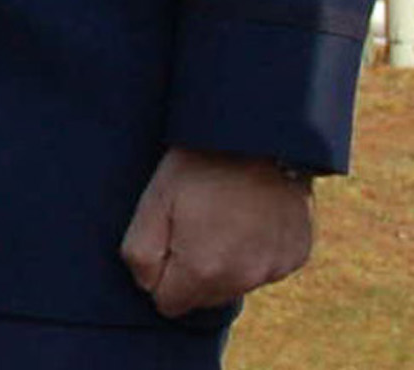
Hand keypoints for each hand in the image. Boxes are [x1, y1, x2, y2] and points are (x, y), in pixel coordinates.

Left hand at [120, 145, 314, 316]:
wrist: (260, 137)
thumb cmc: (199, 164)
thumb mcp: (154, 200)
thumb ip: (141, 252)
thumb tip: (146, 285)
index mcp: (204, 271)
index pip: (168, 303)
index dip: (160, 272)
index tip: (165, 238)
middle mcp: (243, 280)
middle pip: (203, 296)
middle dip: (191, 268)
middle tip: (192, 220)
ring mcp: (275, 269)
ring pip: (235, 282)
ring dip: (224, 260)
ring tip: (221, 212)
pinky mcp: (297, 255)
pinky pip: (265, 266)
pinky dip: (254, 249)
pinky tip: (249, 213)